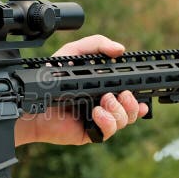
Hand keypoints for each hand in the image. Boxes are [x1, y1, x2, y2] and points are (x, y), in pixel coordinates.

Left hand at [14, 35, 148, 145]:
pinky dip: (107, 121)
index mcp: (103, 87)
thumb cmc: (50, 78)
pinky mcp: (90, 133)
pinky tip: (96, 113)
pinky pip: (109, 131)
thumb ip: (96, 44)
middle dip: (133, 102)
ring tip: (104, 101)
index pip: (129, 92)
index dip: (140, 94)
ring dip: (120, 110)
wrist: (32, 101)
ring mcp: (98, 120)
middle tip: (121, 94)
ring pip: (125, 120)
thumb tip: (120, 49)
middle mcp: (104, 105)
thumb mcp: (73, 53)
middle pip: (133, 109)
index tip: (145, 89)